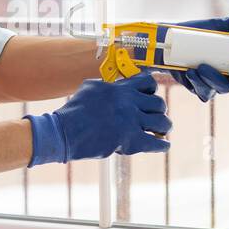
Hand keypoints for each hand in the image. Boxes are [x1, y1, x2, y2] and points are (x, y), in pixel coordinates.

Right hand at [24, 72, 170, 165]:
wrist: (64, 132)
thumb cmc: (74, 112)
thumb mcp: (90, 89)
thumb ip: (109, 86)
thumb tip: (117, 85)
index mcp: (119, 88)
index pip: (148, 82)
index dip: (152, 90)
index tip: (151, 97)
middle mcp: (128, 101)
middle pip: (159, 103)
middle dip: (159, 111)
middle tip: (156, 118)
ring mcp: (130, 120)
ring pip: (162, 122)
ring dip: (164, 127)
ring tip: (161, 131)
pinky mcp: (130, 140)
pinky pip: (156, 143)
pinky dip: (162, 145)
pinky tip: (163, 146)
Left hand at [161, 17, 228, 101]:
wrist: (173, 39)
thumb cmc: (203, 32)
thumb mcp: (227, 23)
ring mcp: (219, 84)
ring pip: (224, 90)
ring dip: (214, 79)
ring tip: (203, 67)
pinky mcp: (201, 89)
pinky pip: (205, 93)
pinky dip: (199, 82)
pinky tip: (192, 72)